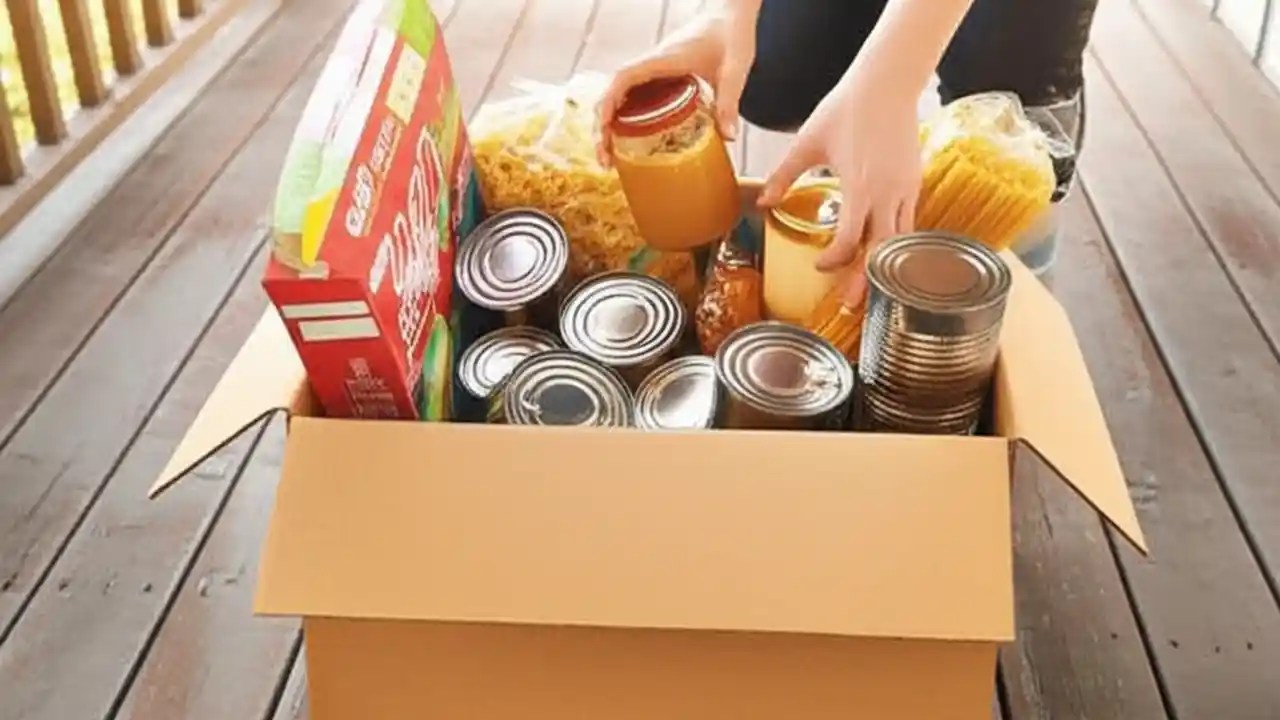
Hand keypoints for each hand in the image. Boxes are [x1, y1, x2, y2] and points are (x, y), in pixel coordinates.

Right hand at [596, 5, 758, 165]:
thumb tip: (729, 138)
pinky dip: (624, 117)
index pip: (622, 79)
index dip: (607, 105)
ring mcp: (653, 68)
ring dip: (608, 123)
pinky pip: (634, 95)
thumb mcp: (735, 69)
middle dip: (602, 126)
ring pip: (618, 95)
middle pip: (612, 93)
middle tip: (605, 159)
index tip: (604, 132)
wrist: (731, 13)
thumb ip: (730, 102)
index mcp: (663, 60)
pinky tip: (630, 139)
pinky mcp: (660, 74)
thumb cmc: (732, 34)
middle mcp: (651, 63)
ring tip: (610, 155)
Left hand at [758, 66, 921, 304]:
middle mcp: (888, 194)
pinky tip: (885, 255)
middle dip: (865, 281)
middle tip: (849, 306)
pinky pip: (909, 223)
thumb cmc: (847, 108)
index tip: (819, 264)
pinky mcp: (916, 182)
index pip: (850, 240)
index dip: (834, 259)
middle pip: (881, 252)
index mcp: (861, 187)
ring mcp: (907, 189)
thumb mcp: (807, 142)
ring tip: (871, 291)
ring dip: (884, 267)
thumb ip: (784, 175)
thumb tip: (762, 201)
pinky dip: (896, 243)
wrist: (887, 82)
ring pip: (900, 242)